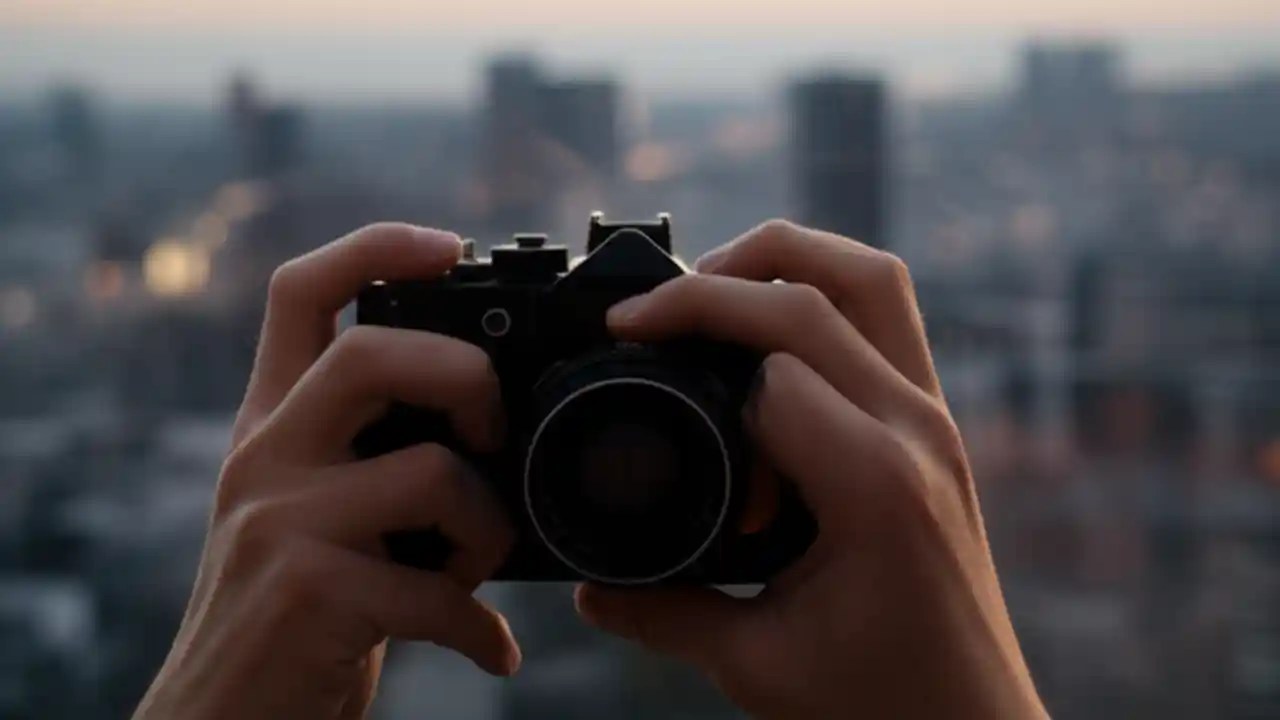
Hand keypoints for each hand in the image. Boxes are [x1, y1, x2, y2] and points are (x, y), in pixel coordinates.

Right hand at [134, 224, 520, 719]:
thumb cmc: (292, 612)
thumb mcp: (306, 513)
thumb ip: (368, 459)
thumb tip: (489, 434)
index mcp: (271, 424)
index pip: (301, 293)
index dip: (376, 247)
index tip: (449, 244)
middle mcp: (265, 457)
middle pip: (371, 352)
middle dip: (464, 376)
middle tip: (488, 434)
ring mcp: (280, 522)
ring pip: (430, 472)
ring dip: (487, 527)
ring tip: (477, 569)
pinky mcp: (308, 594)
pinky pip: (437, 591)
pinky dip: (483, 629)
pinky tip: (489, 650)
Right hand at [575, 220, 1046, 717]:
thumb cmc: (881, 703)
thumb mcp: (754, 664)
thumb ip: (663, 612)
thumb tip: (588, 586)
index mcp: (875, 485)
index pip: (769, 372)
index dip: (691, 373)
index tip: (635, 384)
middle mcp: (916, 431)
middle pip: (813, 292)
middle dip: (711, 283)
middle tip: (643, 313)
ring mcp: (936, 419)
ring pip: (868, 276)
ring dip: (781, 261)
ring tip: (709, 290)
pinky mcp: (935, 423)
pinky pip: (886, 317)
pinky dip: (819, 298)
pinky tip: (765, 341)